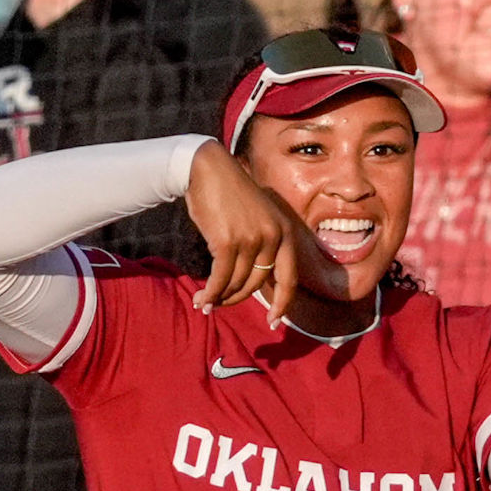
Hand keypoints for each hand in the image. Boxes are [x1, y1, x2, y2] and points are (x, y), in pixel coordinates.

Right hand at [183, 142, 306, 316]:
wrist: (207, 168)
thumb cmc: (228, 196)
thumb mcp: (257, 219)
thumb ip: (262, 247)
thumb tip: (252, 282)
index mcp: (285, 233)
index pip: (289, 279)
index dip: (283, 304)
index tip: (273, 322)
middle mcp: (274, 238)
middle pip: (257, 284)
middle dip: (236, 299)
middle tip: (219, 306)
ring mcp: (252, 240)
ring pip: (238, 283)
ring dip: (220, 297)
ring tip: (205, 303)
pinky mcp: (228, 242)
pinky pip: (221, 278)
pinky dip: (211, 291)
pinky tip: (202, 298)